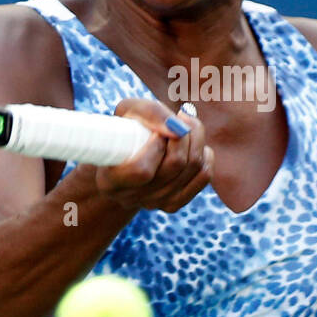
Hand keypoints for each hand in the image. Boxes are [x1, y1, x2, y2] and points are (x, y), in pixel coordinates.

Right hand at [94, 98, 213, 211]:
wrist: (126, 158)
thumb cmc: (126, 130)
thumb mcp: (128, 112)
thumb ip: (149, 112)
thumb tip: (177, 127)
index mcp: (110, 180)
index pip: (141, 170)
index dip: (155, 146)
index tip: (154, 130)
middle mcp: (131, 197)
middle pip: (175, 165)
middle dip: (182, 134)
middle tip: (177, 119)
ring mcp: (154, 203)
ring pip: (193, 168)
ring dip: (196, 139)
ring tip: (185, 125)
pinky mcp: (174, 204)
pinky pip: (203, 177)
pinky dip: (205, 155)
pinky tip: (194, 145)